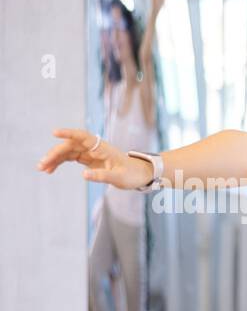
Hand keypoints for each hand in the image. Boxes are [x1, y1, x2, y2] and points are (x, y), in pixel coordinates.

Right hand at [36, 128, 151, 189]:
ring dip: (54, 159)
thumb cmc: (132, 174)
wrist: (140, 174)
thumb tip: (83, 174)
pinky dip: (60, 163)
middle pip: (70, 146)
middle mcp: (94, 147)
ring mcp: (90, 153)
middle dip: (55, 153)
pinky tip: (50, 170)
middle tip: (43, 165)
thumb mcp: (119, 178)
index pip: (82, 136)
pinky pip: (70, 158)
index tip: (55, 133)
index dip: (68, 133)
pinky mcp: (88, 159)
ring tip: (43, 169)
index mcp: (102, 148)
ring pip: (68, 152)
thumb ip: (102, 176)